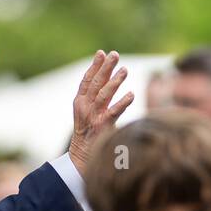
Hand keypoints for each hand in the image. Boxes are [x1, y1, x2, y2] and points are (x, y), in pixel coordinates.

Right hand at [69, 50, 134, 172]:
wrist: (82, 157)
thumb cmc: (89, 134)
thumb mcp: (88, 112)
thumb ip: (97, 97)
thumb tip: (108, 78)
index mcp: (79, 102)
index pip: (86, 80)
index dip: (94, 66)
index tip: (101, 53)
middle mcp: (84, 107)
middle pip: (95, 84)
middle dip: (105, 68)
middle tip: (115, 55)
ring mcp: (92, 117)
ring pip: (103, 95)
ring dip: (114, 81)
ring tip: (125, 70)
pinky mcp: (102, 127)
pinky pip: (113, 112)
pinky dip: (122, 103)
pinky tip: (131, 95)